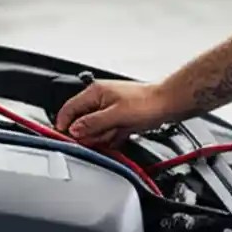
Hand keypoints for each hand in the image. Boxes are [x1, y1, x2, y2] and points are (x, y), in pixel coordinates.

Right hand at [54, 80, 172, 147]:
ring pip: (95, 131)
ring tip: (118, 130)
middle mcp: (99, 101)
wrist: (167, 104)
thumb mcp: (116, 115)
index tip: (66, 138)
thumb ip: (93, 123)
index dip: (65, 125)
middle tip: (106, 132)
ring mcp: (108, 111)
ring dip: (104, 135)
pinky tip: (122, 133)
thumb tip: (74, 129)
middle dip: (92, 133)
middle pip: (81, 124)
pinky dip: (113, 137)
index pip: (69, 109)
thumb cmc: (146, 103)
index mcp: (95, 93)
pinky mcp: (116, 120)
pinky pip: (107, 134)